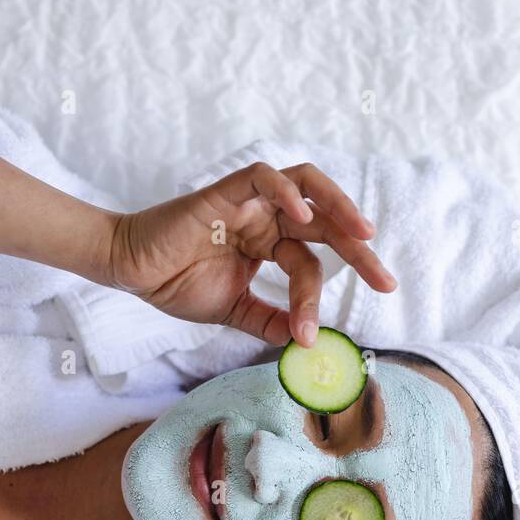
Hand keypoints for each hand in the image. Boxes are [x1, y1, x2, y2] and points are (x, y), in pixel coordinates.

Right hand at [106, 159, 396, 343]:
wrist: (134, 272)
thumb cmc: (178, 284)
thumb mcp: (236, 311)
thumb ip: (272, 321)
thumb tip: (308, 341)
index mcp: (270, 244)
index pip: (310, 264)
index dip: (317, 300)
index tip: (316, 336)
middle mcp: (266, 219)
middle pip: (325, 222)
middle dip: (359, 250)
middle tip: (385, 281)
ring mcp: (248, 202)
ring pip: (307, 185)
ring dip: (339, 206)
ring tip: (363, 235)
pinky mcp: (224, 190)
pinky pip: (264, 178)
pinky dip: (287, 192)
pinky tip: (303, 217)